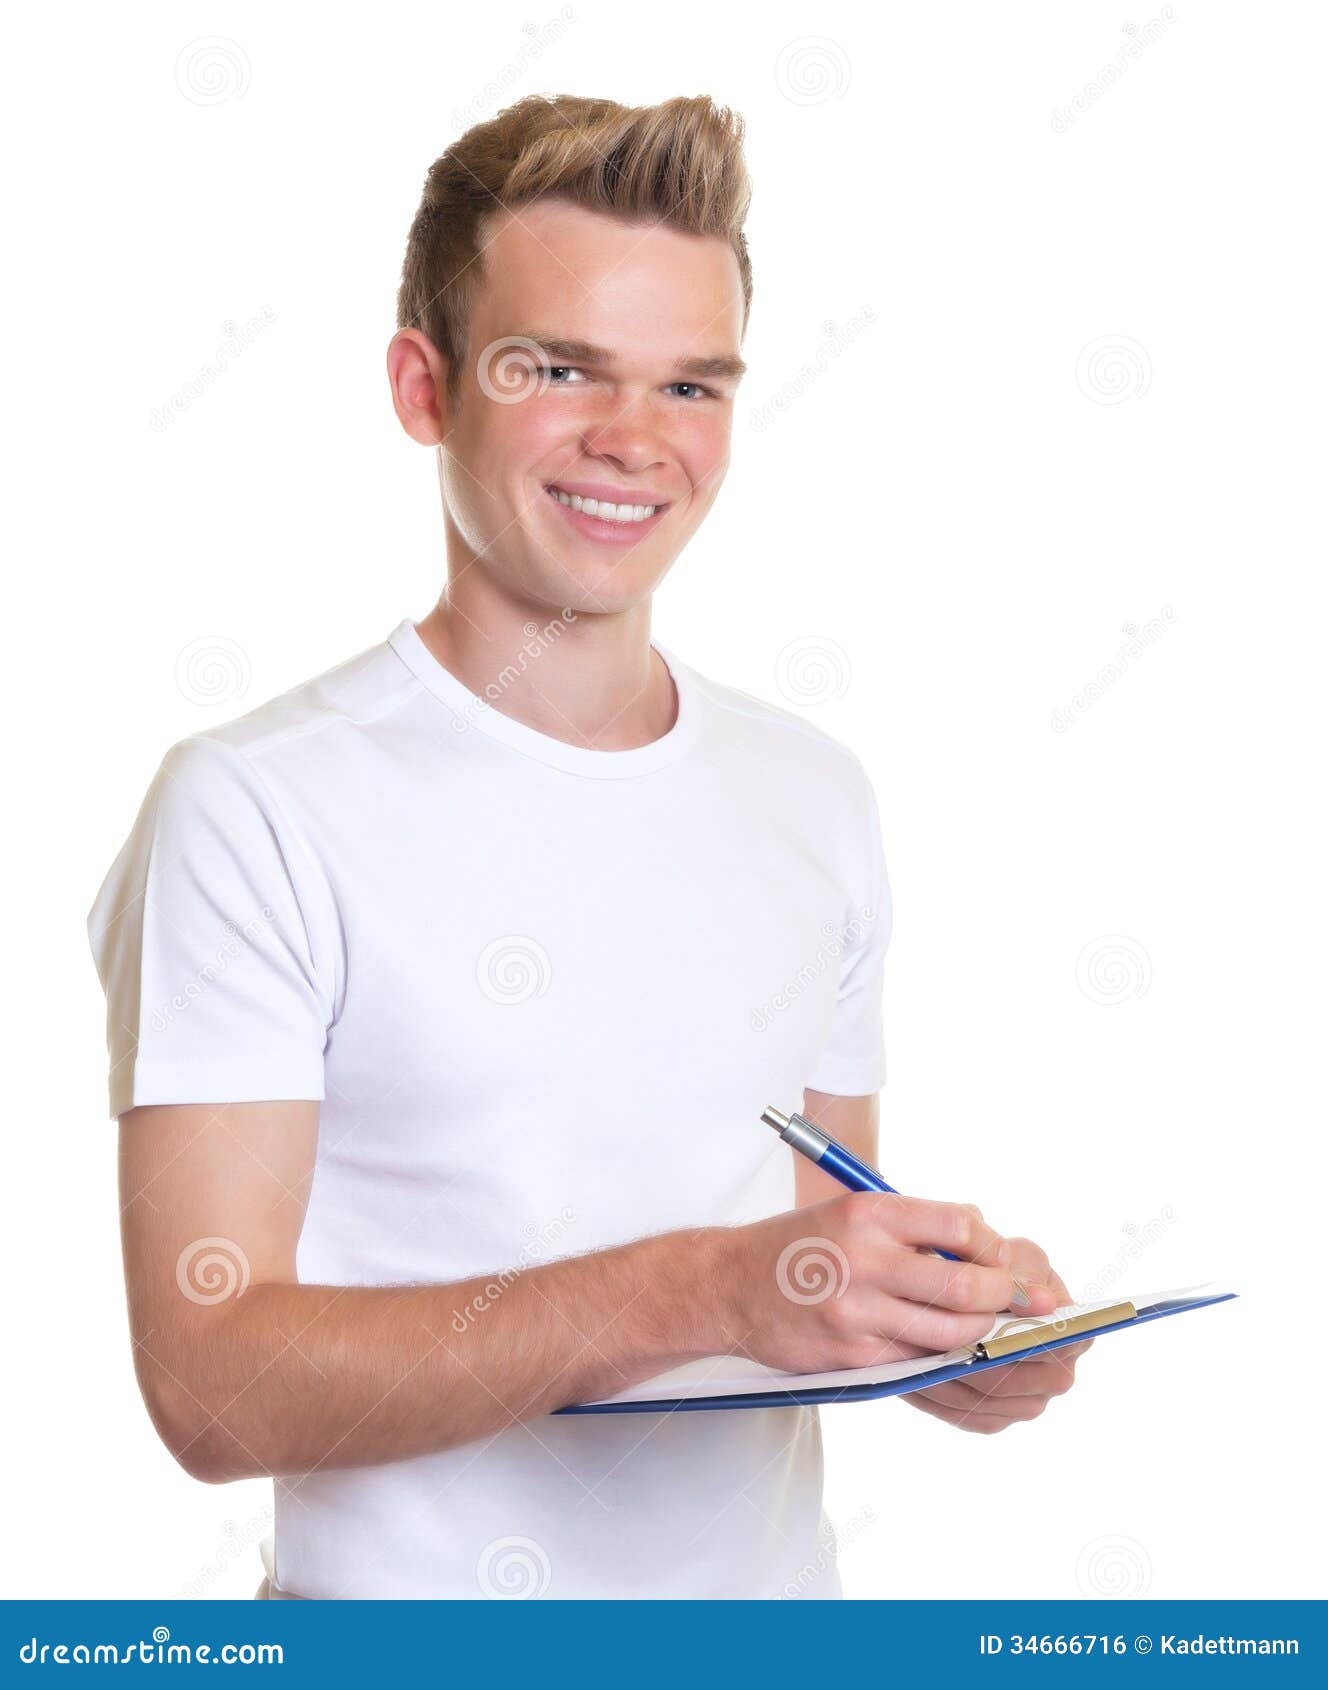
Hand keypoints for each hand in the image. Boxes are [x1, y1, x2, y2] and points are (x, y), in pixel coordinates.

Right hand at [719, 1194, 1061, 1375]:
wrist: (726, 1286)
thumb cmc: (799, 1245)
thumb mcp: (848, 1212)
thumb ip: (911, 1225)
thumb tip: (984, 1240)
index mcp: (867, 1213)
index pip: (958, 1225)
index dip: (992, 1246)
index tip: (1000, 1257)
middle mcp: (862, 1259)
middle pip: (964, 1286)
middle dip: (1002, 1297)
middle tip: (1017, 1301)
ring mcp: (856, 1312)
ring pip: (949, 1332)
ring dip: (979, 1332)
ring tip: (985, 1325)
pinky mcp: (850, 1355)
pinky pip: (916, 1359)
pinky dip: (938, 1354)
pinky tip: (943, 1345)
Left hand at [908, 1237, 1091, 1433]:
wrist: (969, 1291)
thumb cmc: (1000, 1269)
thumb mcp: (1017, 1257)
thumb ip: (1026, 1273)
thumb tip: (1044, 1301)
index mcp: (1074, 1336)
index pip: (1058, 1344)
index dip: (1023, 1335)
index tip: (988, 1321)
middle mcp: (1055, 1376)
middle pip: (1017, 1378)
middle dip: (979, 1360)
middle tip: (940, 1342)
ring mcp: (1025, 1403)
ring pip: (986, 1399)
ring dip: (950, 1378)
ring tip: (916, 1354)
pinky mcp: (992, 1419)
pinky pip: (963, 1414)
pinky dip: (936, 1395)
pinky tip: (912, 1371)